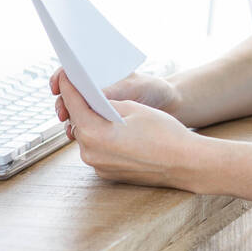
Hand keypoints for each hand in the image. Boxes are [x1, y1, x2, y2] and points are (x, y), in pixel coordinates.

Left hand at [54, 70, 201, 188]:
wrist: (185, 163)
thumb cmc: (163, 133)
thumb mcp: (133, 108)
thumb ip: (107, 103)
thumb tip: (92, 100)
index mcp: (93, 132)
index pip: (73, 104)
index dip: (69, 87)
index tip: (66, 76)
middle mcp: (90, 152)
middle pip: (78, 122)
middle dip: (81, 106)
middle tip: (88, 92)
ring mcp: (97, 166)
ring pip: (87, 137)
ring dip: (92, 124)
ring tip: (105, 112)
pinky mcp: (106, 173)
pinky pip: (97, 150)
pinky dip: (102, 139)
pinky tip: (117, 132)